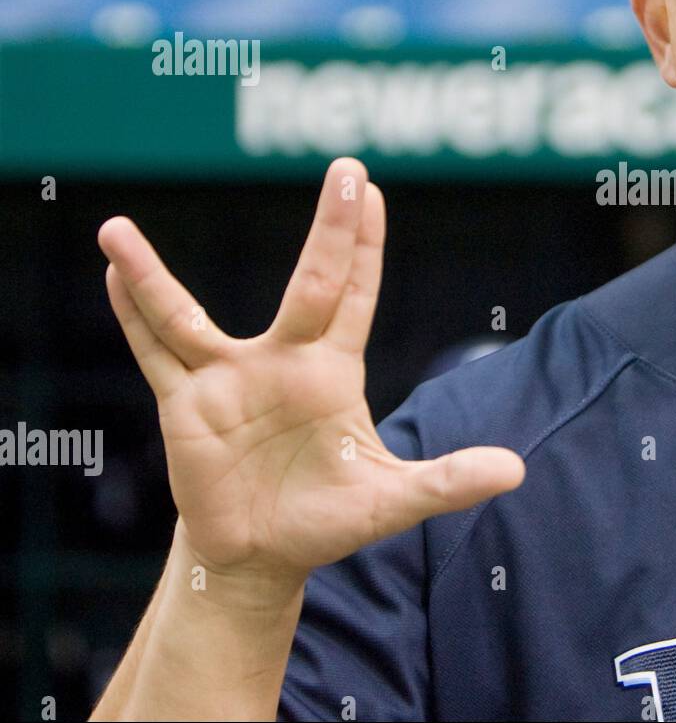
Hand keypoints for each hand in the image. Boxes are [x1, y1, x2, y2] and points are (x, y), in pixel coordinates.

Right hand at [97, 157, 524, 582]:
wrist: (264, 555)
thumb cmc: (328, 517)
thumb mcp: (393, 500)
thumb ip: (448, 482)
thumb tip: (516, 470)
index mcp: (332, 369)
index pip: (355, 293)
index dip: (366, 245)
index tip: (374, 190)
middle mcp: (282, 359)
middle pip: (310, 282)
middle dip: (331, 228)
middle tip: (347, 167)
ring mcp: (228, 379)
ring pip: (186, 315)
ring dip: (154, 274)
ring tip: (118, 230)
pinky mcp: (186, 408)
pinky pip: (154, 354)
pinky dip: (131, 316)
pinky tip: (111, 274)